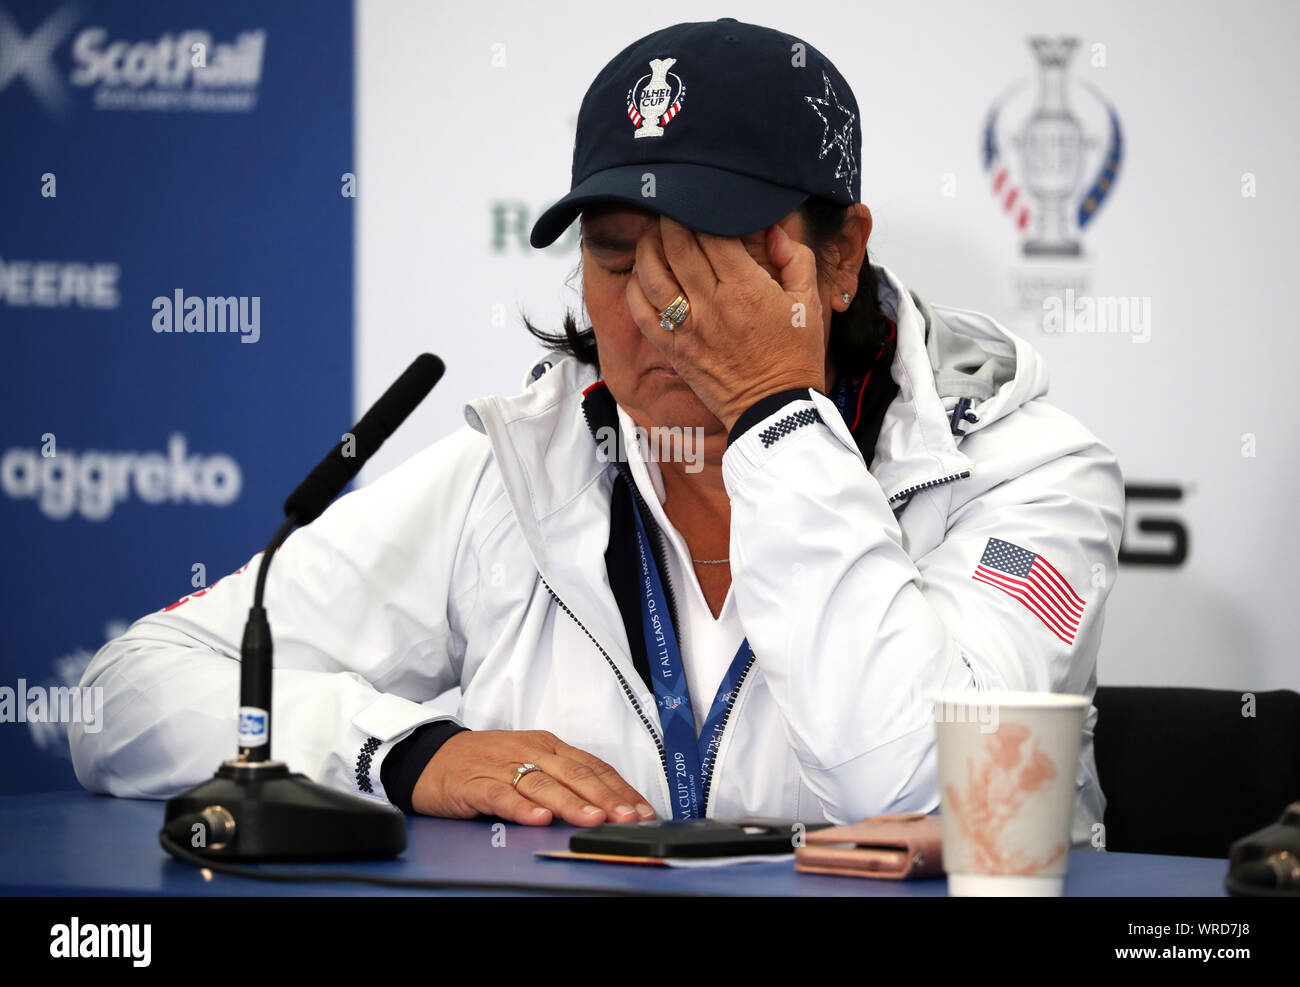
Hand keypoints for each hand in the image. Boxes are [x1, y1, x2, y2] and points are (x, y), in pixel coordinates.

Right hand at [410, 729, 657, 825]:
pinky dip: (521, 807)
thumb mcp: (529, 765)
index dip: (620, 789)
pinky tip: (538, 819)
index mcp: (548, 746)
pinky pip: (502, 795)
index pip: (593, 766)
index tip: (643, 810)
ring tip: (593, 820)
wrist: (431, 758)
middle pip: (576, 774)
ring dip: (572, 803)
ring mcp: (503, 766)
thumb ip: (562, 782)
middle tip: (629, 818)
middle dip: (606, 798)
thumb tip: (606, 810)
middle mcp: (531, 751)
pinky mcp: (476, 783)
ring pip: (544, 784)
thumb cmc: (485, 764)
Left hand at [626, 215, 826, 429]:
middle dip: (670, 220)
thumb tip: (772, 231)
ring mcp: (688, 328)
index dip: (701, 211)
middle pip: (677, 246)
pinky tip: (641, 276)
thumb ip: (795, 259)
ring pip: (653, 274)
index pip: (712, 234)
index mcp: (747, 288)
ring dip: (648, 248)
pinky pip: (642, 312)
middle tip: (670, 208)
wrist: (775, 411)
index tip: (699, 200)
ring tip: (653, 236)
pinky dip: (636, 288)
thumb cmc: (795, 356)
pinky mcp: (674, 349)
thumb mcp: (809, 303)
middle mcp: (712, 304)